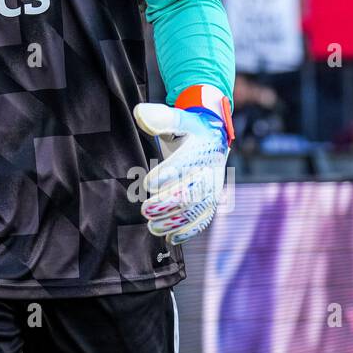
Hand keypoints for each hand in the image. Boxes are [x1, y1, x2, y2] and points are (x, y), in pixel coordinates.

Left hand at [133, 86, 232, 245]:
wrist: (214, 137)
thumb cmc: (189, 128)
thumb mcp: (177, 117)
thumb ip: (159, 117)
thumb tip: (139, 113)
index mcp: (200, 151)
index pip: (184, 166)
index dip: (166, 175)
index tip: (147, 183)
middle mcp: (209, 173)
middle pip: (190, 194)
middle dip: (167, 204)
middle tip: (145, 210)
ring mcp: (212, 190)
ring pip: (196, 211)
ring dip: (174, 222)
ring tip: (153, 227)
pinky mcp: (210, 202)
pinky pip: (202, 220)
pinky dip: (188, 231)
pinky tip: (171, 239)